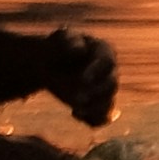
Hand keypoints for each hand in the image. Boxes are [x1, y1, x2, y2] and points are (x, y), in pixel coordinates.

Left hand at [0, 17, 118, 126]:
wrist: (48, 64)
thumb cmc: (55, 48)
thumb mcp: (58, 39)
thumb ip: (69, 41)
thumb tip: (80, 49)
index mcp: (103, 51)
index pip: (107, 62)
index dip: (97, 72)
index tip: (83, 80)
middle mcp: (108, 71)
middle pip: (111, 85)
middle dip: (95, 94)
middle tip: (76, 99)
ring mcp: (104, 90)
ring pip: (108, 103)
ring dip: (94, 109)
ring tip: (76, 110)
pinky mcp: (97, 105)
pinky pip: (102, 118)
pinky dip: (93, 121)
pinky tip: (75, 115)